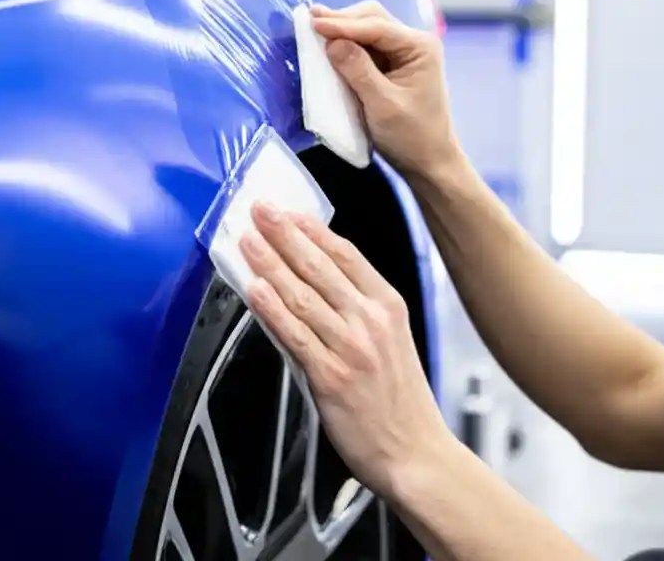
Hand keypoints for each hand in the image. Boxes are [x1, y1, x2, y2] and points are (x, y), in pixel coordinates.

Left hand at [240, 201, 450, 499]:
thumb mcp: (391, 341)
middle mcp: (371, 321)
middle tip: (259, 209)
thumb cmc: (401, 402)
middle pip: (320, 266)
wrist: (416, 453)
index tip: (287, 211)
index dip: (311, 229)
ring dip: (270, 263)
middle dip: (284, 233)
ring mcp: (351, 348)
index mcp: (389, 306)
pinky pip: (294, 334)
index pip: (346, 254)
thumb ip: (357, 311)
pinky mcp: (331, 377)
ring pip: (302, 294)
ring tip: (247, 240)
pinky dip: (272, 308)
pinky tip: (255, 289)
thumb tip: (310, 283)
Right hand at [311, 1, 460, 176]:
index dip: (343, 24)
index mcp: (419, 48)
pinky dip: (347, 44)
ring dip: (342, 29)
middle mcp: (413, 43)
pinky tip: (329, 44)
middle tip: (310, 21)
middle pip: (373, 18)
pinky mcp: (392, 65)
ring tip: (315, 27)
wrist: (429, 162)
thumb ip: (358, 71)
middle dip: (342, 20)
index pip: (376, 27)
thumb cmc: (411, 136)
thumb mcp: (382, 106)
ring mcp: (403, 53)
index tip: (313, 23)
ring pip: (368, 28)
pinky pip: (366, 46)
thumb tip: (332, 42)